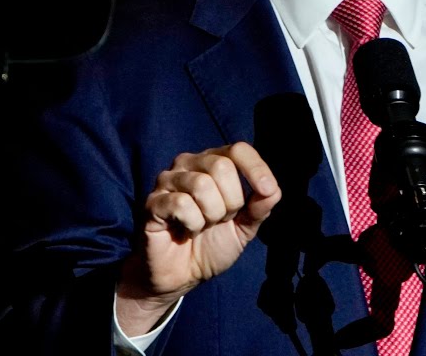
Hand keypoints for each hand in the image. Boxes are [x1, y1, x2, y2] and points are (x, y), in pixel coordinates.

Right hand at [116, 142, 281, 335]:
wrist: (182, 276)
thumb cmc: (212, 245)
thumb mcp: (245, 227)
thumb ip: (260, 207)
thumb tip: (273, 189)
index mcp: (214, 162)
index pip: (238, 150)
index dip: (256, 168)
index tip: (267, 190)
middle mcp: (189, 164)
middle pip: (222, 166)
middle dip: (231, 201)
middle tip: (221, 219)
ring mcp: (167, 181)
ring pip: (201, 184)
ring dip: (211, 215)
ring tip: (203, 226)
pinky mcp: (153, 202)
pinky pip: (181, 204)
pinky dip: (192, 224)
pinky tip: (186, 231)